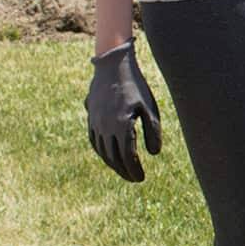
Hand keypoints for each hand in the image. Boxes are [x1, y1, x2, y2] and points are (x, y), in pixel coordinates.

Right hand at [85, 42, 161, 182]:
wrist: (112, 66)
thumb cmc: (136, 87)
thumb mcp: (150, 108)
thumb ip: (152, 132)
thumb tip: (153, 154)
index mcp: (122, 126)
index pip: (127, 157)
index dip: (134, 170)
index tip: (141, 178)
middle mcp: (105, 127)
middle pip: (113, 157)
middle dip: (124, 171)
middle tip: (134, 179)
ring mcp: (95, 122)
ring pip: (102, 151)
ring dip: (112, 164)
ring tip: (123, 170)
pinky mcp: (91, 117)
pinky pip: (94, 140)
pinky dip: (101, 152)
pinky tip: (109, 156)